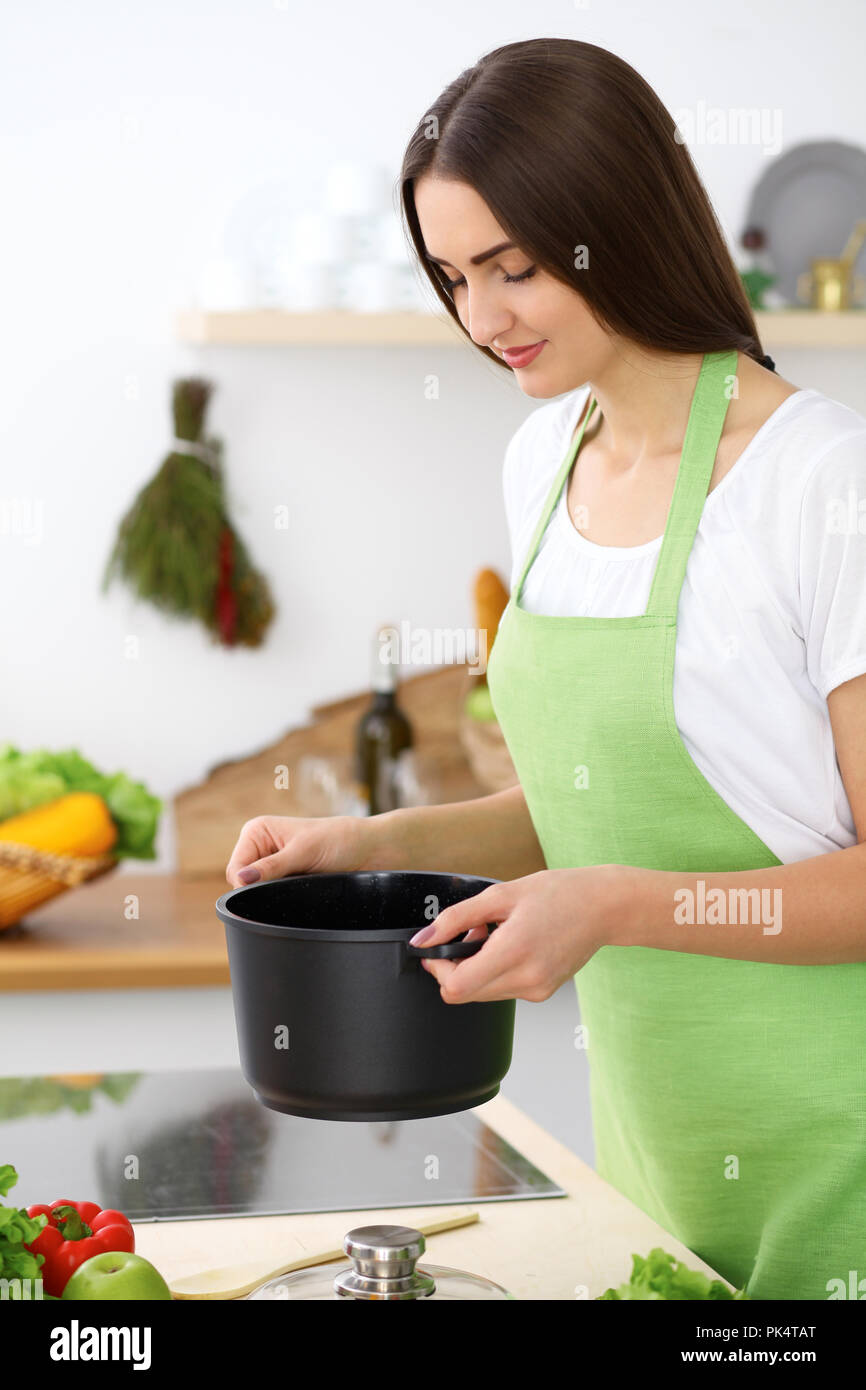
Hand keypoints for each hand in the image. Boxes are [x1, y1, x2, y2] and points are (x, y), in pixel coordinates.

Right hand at [225, 813, 377, 888]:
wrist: (369, 850)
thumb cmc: (339, 840)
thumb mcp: (303, 851)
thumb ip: (272, 866)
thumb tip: (242, 878)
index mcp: (257, 831)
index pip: (235, 868)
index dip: (247, 882)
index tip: (270, 885)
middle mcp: (261, 847)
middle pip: (243, 882)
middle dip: (262, 888)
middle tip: (292, 881)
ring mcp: (273, 864)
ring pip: (258, 891)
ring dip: (275, 893)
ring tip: (300, 882)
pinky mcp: (286, 878)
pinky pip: (273, 896)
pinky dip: (283, 897)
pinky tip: (301, 890)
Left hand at [410, 866, 629, 1002]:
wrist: (604, 907)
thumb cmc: (559, 893)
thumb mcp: (501, 894)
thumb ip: (456, 918)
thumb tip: (423, 939)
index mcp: (514, 952)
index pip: (456, 987)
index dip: (437, 969)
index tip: (437, 949)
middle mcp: (526, 979)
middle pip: (465, 994)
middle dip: (455, 966)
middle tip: (472, 934)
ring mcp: (536, 990)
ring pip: (482, 994)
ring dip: (476, 969)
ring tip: (495, 936)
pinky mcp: (542, 993)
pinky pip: (502, 990)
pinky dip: (496, 972)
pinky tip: (512, 946)